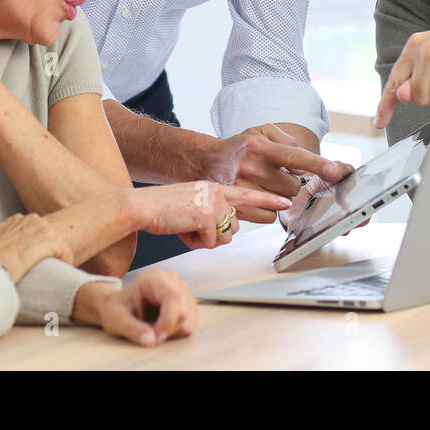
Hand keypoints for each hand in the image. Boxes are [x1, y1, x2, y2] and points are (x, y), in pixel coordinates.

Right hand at [0, 213, 72, 281]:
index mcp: (15, 220)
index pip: (32, 226)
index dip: (35, 242)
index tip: (34, 255)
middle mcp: (28, 220)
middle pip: (47, 231)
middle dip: (48, 247)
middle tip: (48, 263)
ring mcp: (38, 230)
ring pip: (56, 239)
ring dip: (59, 253)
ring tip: (58, 267)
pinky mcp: (47, 242)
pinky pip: (63, 248)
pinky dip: (66, 257)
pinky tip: (64, 267)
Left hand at [79, 270, 196, 346]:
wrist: (118, 307)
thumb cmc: (116, 309)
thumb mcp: (116, 319)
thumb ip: (132, 329)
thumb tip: (151, 341)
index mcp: (154, 278)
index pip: (173, 297)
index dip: (168, 320)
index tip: (156, 338)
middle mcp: (172, 281)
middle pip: (183, 311)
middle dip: (167, 329)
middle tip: (148, 335)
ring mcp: (182, 293)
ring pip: (187, 321)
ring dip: (171, 332)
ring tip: (152, 328)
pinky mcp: (186, 306)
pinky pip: (188, 326)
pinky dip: (175, 333)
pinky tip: (160, 328)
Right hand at [127, 181, 290, 249]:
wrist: (142, 206)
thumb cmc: (162, 209)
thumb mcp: (192, 205)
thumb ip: (211, 212)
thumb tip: (224, 230)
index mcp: (214, 187)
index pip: (247, 193)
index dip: (268, 199)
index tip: (286, 201)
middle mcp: (216, 192)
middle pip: (234, 225)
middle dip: (215, 234)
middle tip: (191, 226)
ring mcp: (213, 203)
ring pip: (224, 236)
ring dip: (205, 239)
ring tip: (185, 227)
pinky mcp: (206, 216)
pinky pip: (209, 242)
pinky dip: (194, 242)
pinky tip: (181, 230)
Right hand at [210, 124, 352, 222]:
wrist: (204, 161)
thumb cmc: (239, 147)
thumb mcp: (262, 132)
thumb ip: (287, 143)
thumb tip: (302, 168)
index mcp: (259, 147)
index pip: (294, 156)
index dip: (317, 164)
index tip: (334, 170)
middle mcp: (251, 167)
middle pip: (292, 186)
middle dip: (291, 182)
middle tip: (277, 175)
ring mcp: (244, 189)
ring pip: (282, 203)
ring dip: (281, 196)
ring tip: (266, 185)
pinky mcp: (239, 207)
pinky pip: (269, 217)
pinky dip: (270, 210)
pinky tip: (260, 197)